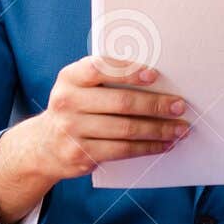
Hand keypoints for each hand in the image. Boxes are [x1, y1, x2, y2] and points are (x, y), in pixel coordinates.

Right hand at [0, 56, 188, 223]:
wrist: (43, 146)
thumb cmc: (74, 108)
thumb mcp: (78, 87)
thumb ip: (105, 78)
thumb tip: (154, 79)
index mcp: (69, 78)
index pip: (99, 68)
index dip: (128, 71)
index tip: (154, 75)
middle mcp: (67, 103)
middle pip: (120, 103)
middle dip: (155, 104)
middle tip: (179, 105)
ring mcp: (73, 131)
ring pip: (126, 130)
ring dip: (158, 129)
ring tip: (180, 128)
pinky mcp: (82, 155)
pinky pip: (122, 150)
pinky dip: (148, 147)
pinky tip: (164, 144)